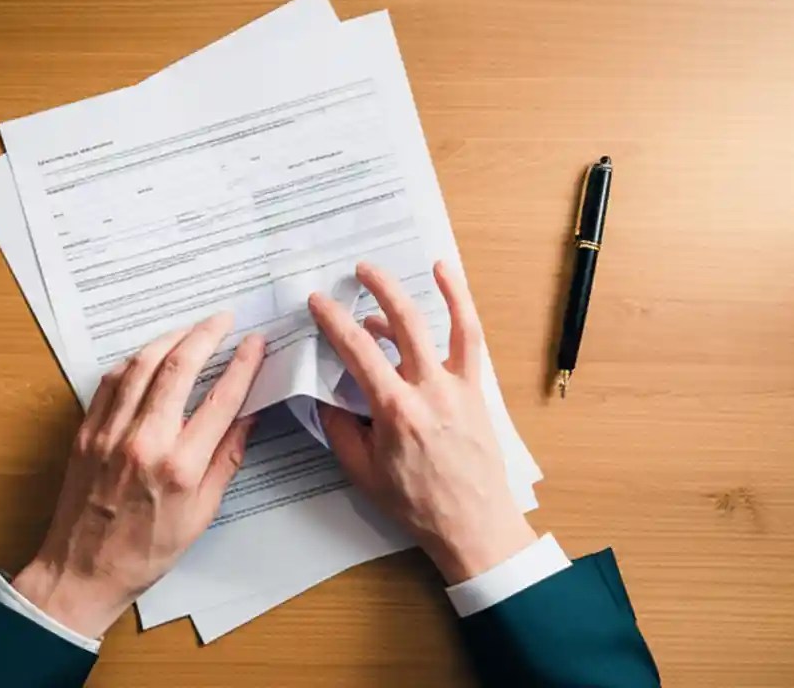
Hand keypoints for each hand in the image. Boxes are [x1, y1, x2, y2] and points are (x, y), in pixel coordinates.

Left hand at [11, 313, 264, 637]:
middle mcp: (145, 442)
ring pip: (142, 365)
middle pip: (180, 367)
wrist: (83, 570)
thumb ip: (226, 458)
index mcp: (181, 467)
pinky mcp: (87, 432)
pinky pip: (111, 381)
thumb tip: (247, 416)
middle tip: (223, 320)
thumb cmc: (146, 550)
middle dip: (206, 334)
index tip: (255, 343)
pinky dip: (134, 360)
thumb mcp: (203, 512)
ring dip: (170, 338)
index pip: (221, 399)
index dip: (242, 364)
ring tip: (191, 329)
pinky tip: (150, 354)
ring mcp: (110, 433)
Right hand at [308, 261, 535, 584]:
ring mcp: (458, 386)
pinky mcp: (475, 389)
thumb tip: (324, 397)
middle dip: (377, 289)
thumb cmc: (417, 504)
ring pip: (441, 323)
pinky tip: (448, 279)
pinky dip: (460, 305)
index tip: (318, 302)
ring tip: (391, 273)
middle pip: (401, 323)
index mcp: (396, 411)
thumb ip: (340, 429)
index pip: (358, 352)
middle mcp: (429, 390)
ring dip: (417, 290)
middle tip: (357, 270)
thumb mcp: (362, 472)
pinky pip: (469, 338)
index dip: (333, 321)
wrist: (472, 524)